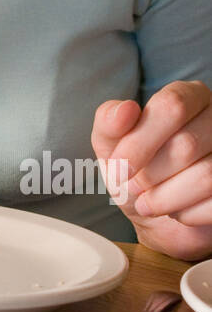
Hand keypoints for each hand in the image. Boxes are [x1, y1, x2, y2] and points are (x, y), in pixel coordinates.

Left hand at [91, 81, 211, 260]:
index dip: (141, 142)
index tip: (121, 167)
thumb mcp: (111, 144)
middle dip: (150, 174)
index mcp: (188, 96)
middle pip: (187, 145)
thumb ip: (109, 123)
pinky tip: (175, 211)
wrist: (154, 211)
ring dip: (165, 198)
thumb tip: (125, 110)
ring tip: (149, 202)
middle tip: (133, 186)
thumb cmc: (135, 168)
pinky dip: (186, 215)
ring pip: (206, 176)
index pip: (172, 107)